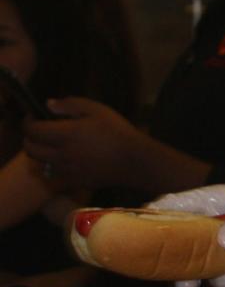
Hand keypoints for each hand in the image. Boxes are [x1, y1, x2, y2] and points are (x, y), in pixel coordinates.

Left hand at [23, 98, 152, 189]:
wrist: (135, 161)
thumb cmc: (118, 132)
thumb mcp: (97, 110)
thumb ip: (70, 105)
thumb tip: (49, 105)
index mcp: (64, 134)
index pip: (32, 130)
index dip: (28, 122)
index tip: (33, 117)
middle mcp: (60, 154)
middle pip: (30, 149)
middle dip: (30, 138)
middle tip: (40, 131)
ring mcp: (66, 170)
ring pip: (40, 163)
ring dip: (41, 153)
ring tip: (52, 146)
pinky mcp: (74, 181)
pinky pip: (54, 174)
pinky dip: (54, 166)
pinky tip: (66, 160)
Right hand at [150, 185, 224, 286]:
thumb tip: (223, 241)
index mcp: (218, 202)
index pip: (176, 205)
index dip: (151, 215)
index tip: (130, 229)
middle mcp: (215, 226)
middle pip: (175, 239)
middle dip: (161, 255)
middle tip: (155, 269)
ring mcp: (224, 251)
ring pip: (189, 265)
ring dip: (184, 276)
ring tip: (188, 285)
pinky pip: (214, 280)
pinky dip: (217, 284)